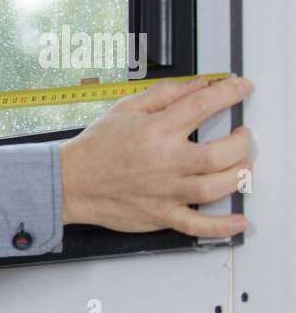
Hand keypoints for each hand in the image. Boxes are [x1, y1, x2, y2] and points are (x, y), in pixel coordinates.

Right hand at [59, 75, 253, 236]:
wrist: (69, 182)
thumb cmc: (95, 148)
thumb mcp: (125, 108)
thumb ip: (165, 94)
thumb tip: (200, 86)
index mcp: (156, 131)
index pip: (203, 106)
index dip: (230, 92)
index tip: (241, 88)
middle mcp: (165, 161)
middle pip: (222, 153)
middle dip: (242, 141)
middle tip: (242, 135)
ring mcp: (166, 191)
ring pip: (217, 186)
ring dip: (239, 174)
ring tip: (243, 165)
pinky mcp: (161, 214)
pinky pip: (196, 224)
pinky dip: (221, 226)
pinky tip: (238, 222)